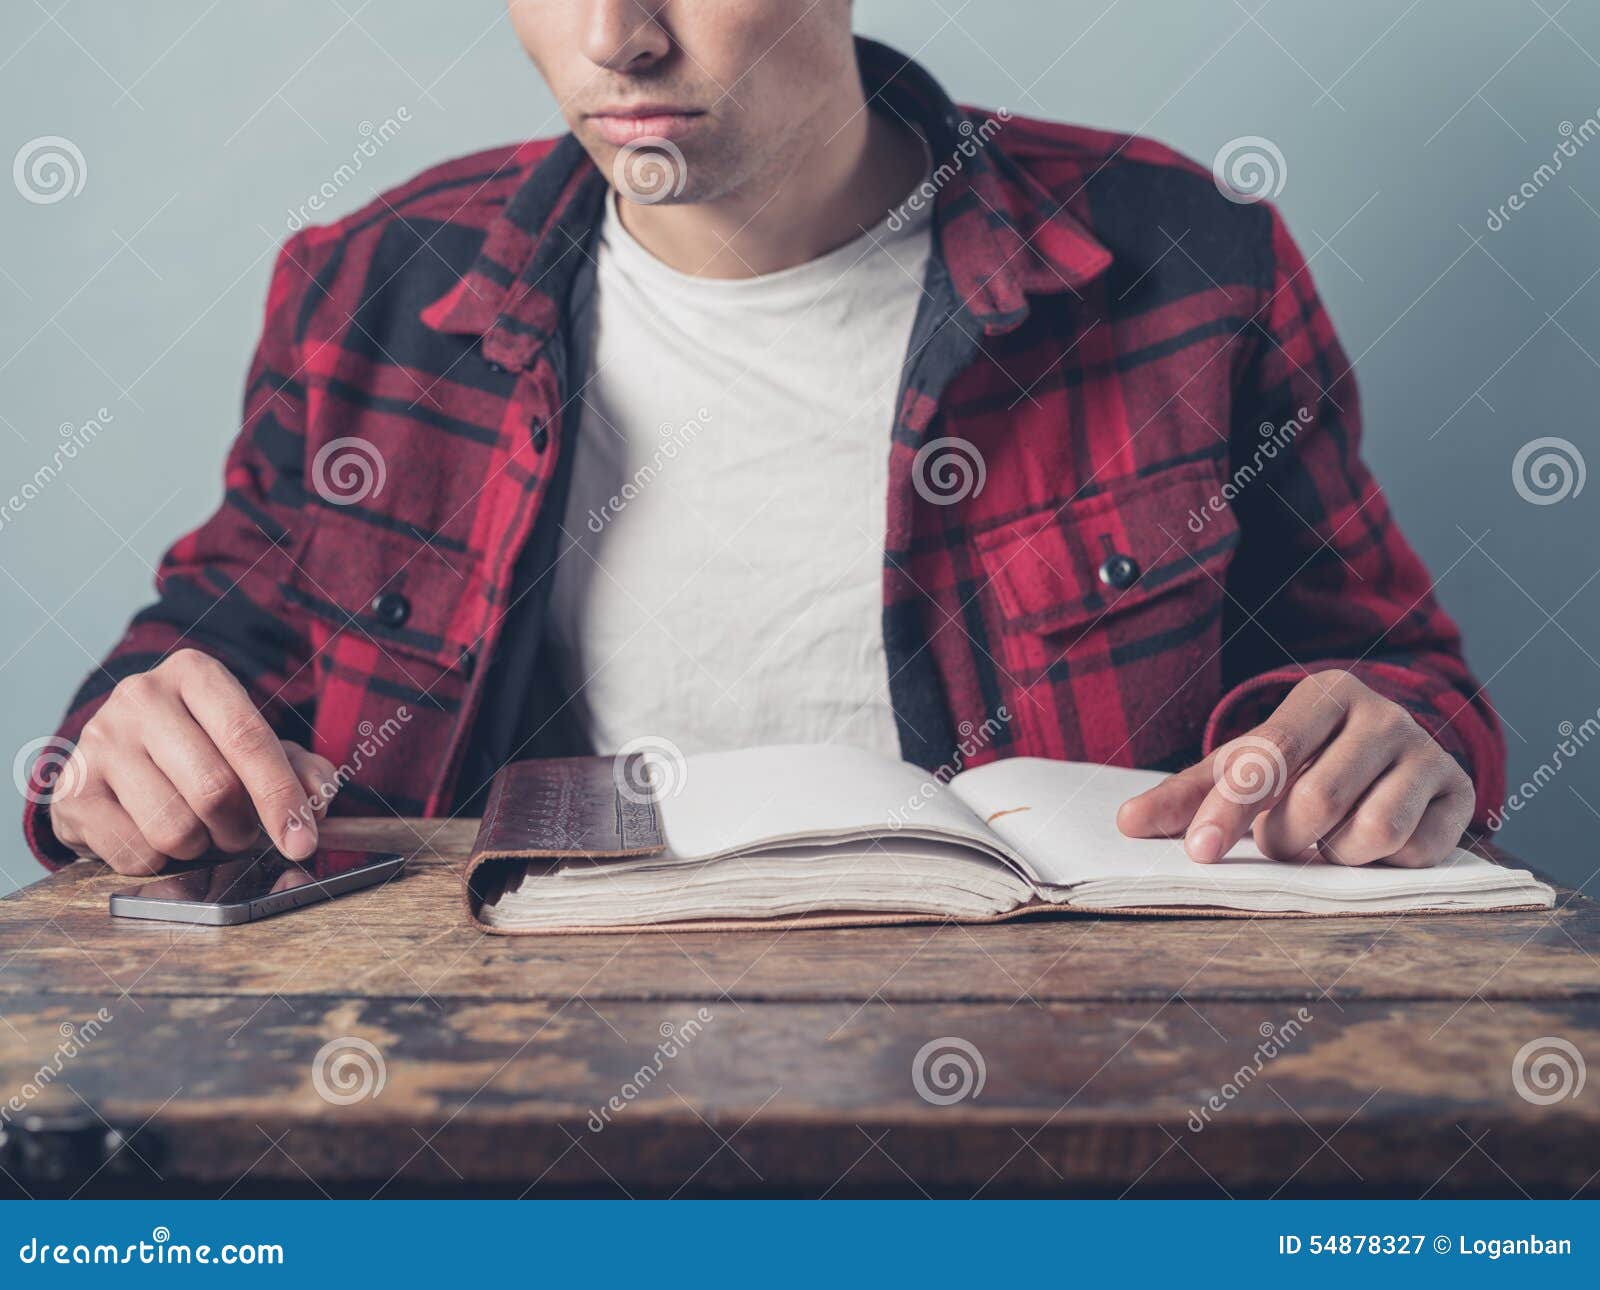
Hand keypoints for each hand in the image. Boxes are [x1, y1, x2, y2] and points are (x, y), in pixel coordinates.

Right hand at [47, 650, 338, 874]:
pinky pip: (133, 852)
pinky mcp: (71, 788)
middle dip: (241, 828)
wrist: (116, 753)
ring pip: (173, 827)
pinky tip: (154, 836)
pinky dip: (158, 861)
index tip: (303, 842)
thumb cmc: (201, 748)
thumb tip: (318, 800)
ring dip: (200, 847)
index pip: (249, 738)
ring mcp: (99, 740)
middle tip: (240, 831)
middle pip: (214, 789)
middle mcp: (141, 696)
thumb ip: (301, 769)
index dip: (282, 798)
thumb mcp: (256, 745)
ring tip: (198, 830)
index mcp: (196, 674)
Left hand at [1116, 671, 1474, 867]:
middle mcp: (1381, 713)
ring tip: (1325, 841)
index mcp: (1322, 694)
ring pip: (1372, 830)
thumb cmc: (1301, 766)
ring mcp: (1427, 751)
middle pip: (1318, 800)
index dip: (1230, 808)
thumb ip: (1186, 796)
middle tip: (1281, 841)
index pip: (1269, 754)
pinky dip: (1381, 864)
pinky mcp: (1460, 793)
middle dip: (1285, 838)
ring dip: (1334, 854)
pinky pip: (1414, 850)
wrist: (1387, 760)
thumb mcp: (1244, 769)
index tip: (1201, 854)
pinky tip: (1369, 846)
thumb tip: (1126, 824)